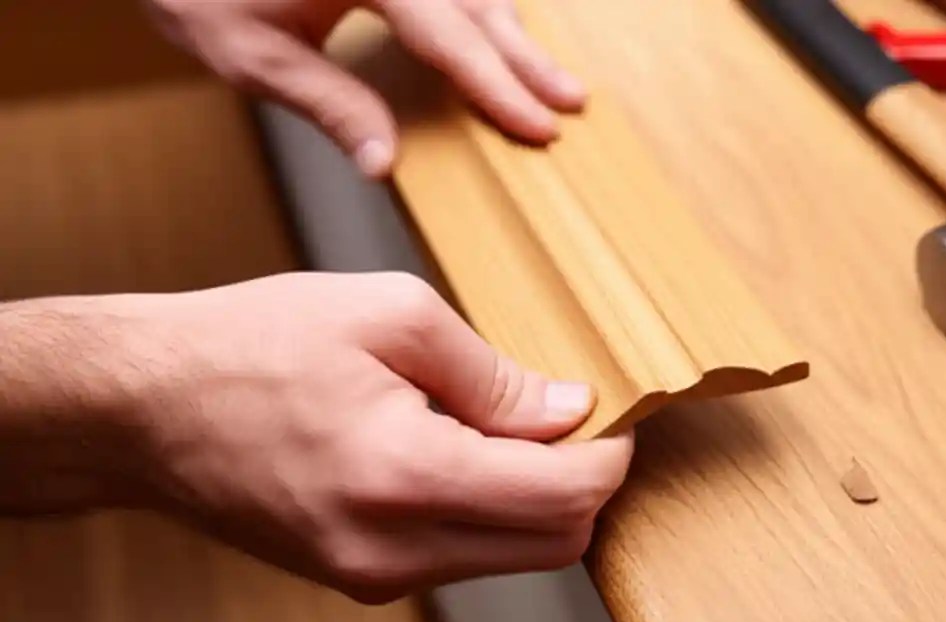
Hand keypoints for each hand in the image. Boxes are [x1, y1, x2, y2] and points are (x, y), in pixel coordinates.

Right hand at [0, 272, 631, 602]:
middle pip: (554, 544)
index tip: (612, 415)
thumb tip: (566, 409)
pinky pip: (460, 555)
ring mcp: (374, 575)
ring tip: (496, 426)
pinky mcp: (359, 579)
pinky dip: (484, 511)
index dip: (610, 455)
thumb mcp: (387, 316)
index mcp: (406, 476)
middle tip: (565, 419)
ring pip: (512, 556)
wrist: (143, 408)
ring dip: (533, 498)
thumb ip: (491, 372)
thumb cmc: (248, 347)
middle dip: (583, 484)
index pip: (565, 497)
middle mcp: (394, 549)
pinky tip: (453, 452)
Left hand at [144, 0, 586, 176]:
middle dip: (525, 57)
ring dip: (512, 33)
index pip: (449, 33)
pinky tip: (500, 38)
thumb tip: (384, 161)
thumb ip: (328, 104)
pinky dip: (480, 14)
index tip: (539, 123)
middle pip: (477, 3)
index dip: (497, 84)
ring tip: (550, 79)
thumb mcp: (253, 56)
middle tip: (571, 102)